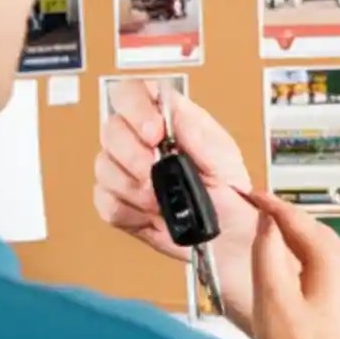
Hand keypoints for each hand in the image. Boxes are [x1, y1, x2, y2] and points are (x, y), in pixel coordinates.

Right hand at [94, 79, 258, 333]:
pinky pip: (105, 202)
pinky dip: (129, 211)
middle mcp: (145, 143)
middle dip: (134, 155)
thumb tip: (173, 109)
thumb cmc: (234, 200)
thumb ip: (198, 135)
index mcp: (173, 123)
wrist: (230, 245)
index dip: (136, 109)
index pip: (135, 93)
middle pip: (111, 128)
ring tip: (163, 200)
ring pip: (104, 166)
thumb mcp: (225, 162)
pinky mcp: (120, 203)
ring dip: (134, 187)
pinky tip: (152, 214)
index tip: (154, 133)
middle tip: (156, 173)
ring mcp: (129, 172)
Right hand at [243, 189, 339, 338]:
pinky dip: (305, 260)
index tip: (250, 195)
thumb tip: (267, 223)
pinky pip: (327, 271)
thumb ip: (268, 253)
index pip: (299, 221)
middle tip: (257, 208)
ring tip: (270, 231)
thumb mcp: (271, 300)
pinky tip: (291, 268)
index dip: (271, 205)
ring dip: (296, 239)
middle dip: (285, 218)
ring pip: (323, 251)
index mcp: (336, 266)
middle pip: (315, 233)